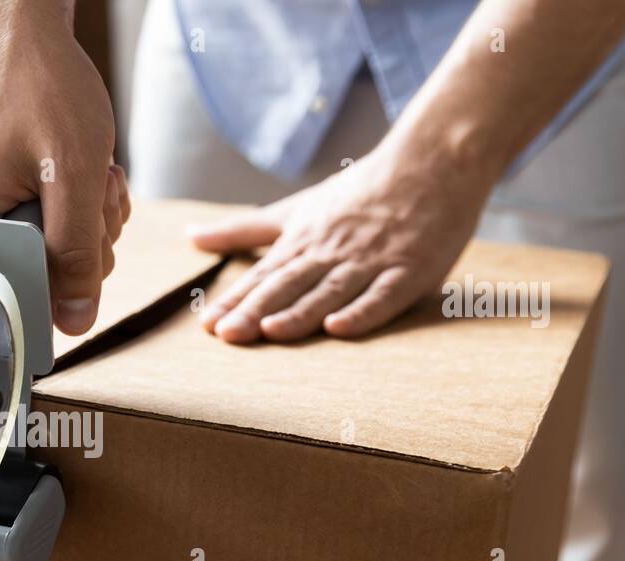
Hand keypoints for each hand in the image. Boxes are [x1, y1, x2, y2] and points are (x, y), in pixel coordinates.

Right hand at [0, 1, 129, 334]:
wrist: (27, 33)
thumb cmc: (40, 88)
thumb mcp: (73, 176)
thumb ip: (76, 254)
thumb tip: (74, 324)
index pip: (14, 295)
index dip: (63, 285)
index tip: (87, 246)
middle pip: (42, 275)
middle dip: (88, 242)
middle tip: (95, 194)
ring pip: (58, 250)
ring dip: (93, 219)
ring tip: (95, 173)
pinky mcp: (11, 197)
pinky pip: (57, 224)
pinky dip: (85, 203)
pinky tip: (90, 171)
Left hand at [187, 137, 494, 343]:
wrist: (433, 161)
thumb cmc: (360, 191)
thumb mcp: (295, 208)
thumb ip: (244, 229)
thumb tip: (191, 237)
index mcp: (304, 240)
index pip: (264, 275)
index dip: (236, 300)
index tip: (208, 326)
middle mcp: (332, 252)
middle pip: (290, 285)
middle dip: (258, 310)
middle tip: (229, 335)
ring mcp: (370, 261)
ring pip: (330, 290)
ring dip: (302, 311)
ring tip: (272, 331)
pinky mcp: (409, 270)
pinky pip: (383, 295)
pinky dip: (362, 312)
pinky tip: (340, 329)